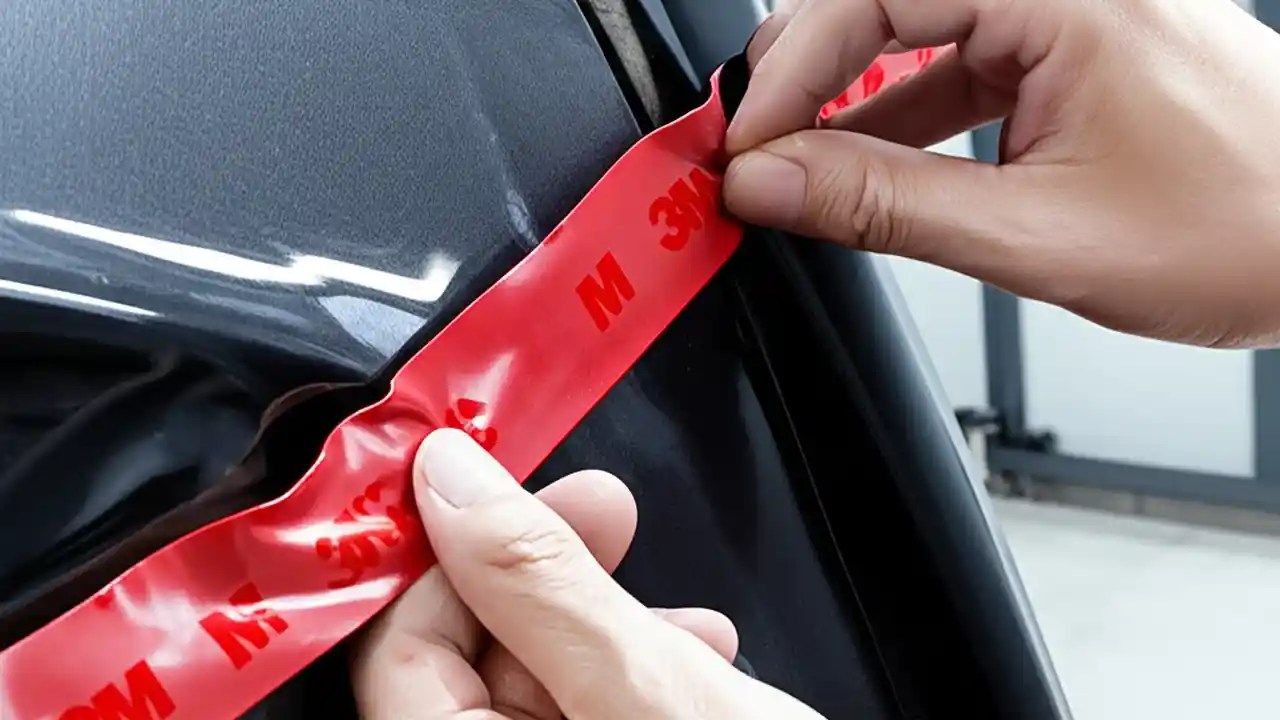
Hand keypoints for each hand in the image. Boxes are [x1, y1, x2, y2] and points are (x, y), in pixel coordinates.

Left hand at [350, 428, 825, 718]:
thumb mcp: (644, 691)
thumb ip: (538, 583)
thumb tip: (454, 484)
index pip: (395, 651)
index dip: (452, 555)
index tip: (508, 485)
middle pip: (465, 662)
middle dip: (544, 581)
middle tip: (605, 513)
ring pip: (536, 688)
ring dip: (605, 627)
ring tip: (686, 619)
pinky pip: (583, 719)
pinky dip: (636, 678)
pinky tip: (697, 664)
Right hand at [723, 0, 1279, 346]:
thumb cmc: (1243, 231)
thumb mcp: (1035, 235)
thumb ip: (884, 205)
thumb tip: (768, 184)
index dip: (788, 72)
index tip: (742, 145)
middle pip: (884, 0)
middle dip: (803, 76)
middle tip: (751, 152)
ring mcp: (1069, 12)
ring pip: (914, 31)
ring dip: (845, 101)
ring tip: (793, 169)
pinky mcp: (1069, 48)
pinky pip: (957, 62)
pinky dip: (900, 116)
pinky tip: (864, 167)